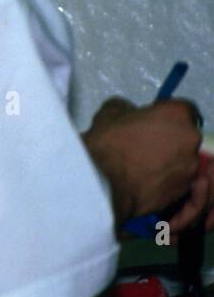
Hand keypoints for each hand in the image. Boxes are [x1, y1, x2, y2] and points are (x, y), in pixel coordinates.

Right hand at [83, 96, 202, 224]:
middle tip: (145, 144)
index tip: (153, 122)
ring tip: (143, 166)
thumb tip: (129, 113)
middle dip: (169, 138)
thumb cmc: (109, 145)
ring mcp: (190, 166)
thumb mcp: (108, 114)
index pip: (183, 109)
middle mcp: (191, 138)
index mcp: (177, 115)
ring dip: (167, 159)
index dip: (167, 116)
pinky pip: (176, 179)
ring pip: (182, 158)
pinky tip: (145, 180)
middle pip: (184, 135)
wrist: (106, 185)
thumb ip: (126, 108)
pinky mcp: (184, 189)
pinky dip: (164, 179)